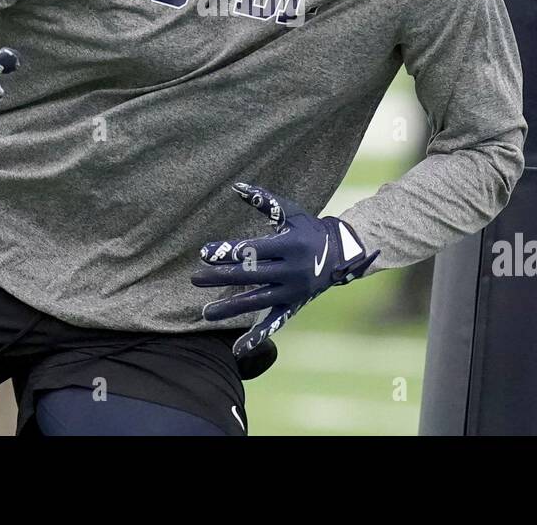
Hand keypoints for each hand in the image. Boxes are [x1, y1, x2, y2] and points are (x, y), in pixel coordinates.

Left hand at [191, 182, 378, 359]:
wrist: (341, 254)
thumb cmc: (308, 229)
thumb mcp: (291, 213)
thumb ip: (265, 202)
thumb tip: (237, 187)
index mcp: (291, 245)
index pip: (253, 250)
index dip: (228, 252)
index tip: (204, 253)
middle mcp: (292, 270)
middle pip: (250, 275)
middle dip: (220, 278)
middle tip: (195, 279)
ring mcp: (293, 291)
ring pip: (257, 301)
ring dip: (230, 308)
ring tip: (205, 312)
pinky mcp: (293, 306)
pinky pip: (273, 323)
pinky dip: (256, 337)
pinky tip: (237, 349)